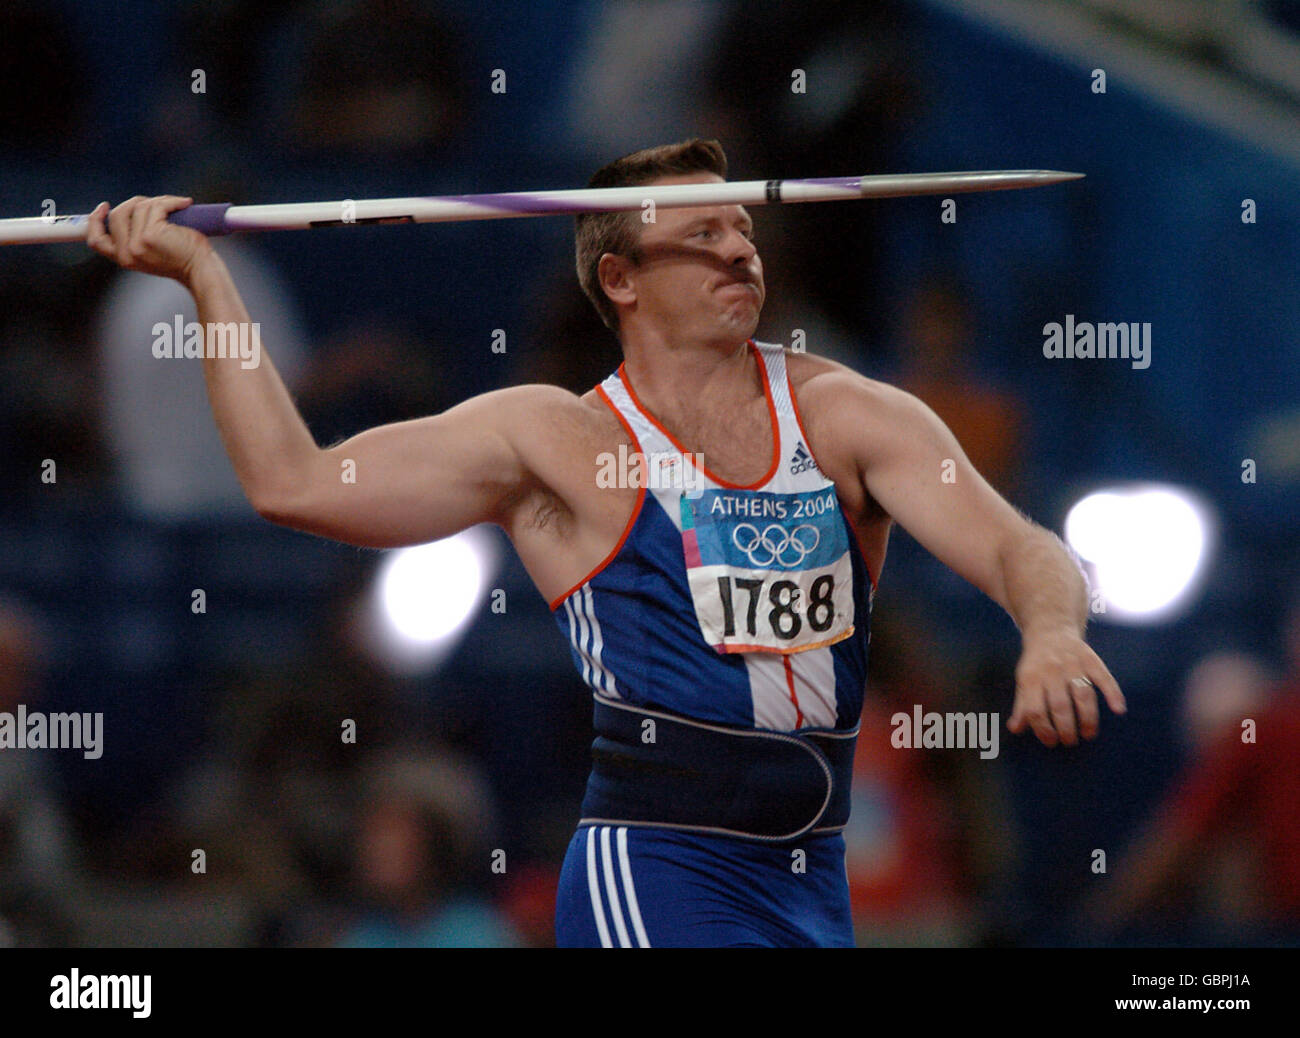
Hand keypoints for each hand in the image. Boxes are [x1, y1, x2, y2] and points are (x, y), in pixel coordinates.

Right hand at [86, 195, 212, 282]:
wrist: (202, 271)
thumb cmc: (184, 260)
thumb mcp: (152, 251)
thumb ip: (135, 236)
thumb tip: (130, 209)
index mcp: (124, 259)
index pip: (96, 240)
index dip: (95, 220)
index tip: (104, 206)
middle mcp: (127, 253)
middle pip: (117, 215)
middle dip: (136, 203)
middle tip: (157, 204)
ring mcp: (137, 244)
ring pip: (138, 207)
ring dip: (158, 201)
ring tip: (177, 206)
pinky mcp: (151, 234)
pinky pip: (156, 206)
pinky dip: (171, 201)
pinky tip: (184, 204)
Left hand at [1008, 627, 1124, 745]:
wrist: (1050, 629)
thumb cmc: (1036, 663)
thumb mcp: (1024, 680)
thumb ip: (1022, 705)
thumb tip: (1015, 729)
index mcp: (1031, 678)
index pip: (1035, 709)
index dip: (1043, 729)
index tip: (1051, 741)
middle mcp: (1051, 670)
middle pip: (1060, 705)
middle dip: (1066, 728)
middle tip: (1070, 741)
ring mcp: (1072, 664)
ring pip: (1082, 695)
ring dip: (1087, 718)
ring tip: (1088, 734)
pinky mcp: (1090, 659)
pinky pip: (1104, 677)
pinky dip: (1113, 693)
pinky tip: (1118, 709)